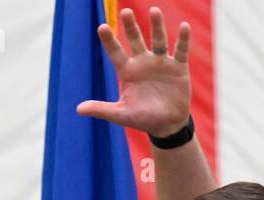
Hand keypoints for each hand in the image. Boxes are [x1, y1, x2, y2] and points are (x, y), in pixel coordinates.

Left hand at [77, 6, 191, 138]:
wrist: (167, 125)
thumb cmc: (142, 119)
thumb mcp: (121, 115)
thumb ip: (102, 110)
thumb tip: (79, 110)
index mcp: (127, 71)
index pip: (116, 52)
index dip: (109, 40)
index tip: (102, 27)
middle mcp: (143, 62)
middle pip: (135, 39)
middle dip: (131, 26)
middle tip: (126, 12)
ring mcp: (161, 62)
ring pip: (158, 40)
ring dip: (157, 26)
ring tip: (154, 11)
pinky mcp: (178, 67)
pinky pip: (180, 50)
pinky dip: (183, 39)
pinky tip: (184, 26)